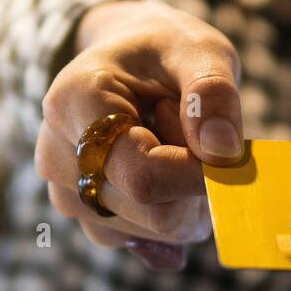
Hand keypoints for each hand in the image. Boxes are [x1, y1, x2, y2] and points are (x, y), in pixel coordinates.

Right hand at [36, 0, 245, 267]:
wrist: (130, 63)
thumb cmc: (166, 51)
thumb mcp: (199, 50)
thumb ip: (213, 92)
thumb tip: (222, 153)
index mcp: (75, 103)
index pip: (144, 174)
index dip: (200, 175)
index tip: (232, 153)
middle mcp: (58, 156)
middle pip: (154, 212)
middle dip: (196, 183)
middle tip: (196, 133)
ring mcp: (68, 194)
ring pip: (157, 231)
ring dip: (188, 197)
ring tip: (173, 143)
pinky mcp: (88, 218)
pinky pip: (149, 240)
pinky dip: (174, 212)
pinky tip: (167, 172)